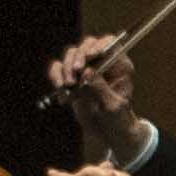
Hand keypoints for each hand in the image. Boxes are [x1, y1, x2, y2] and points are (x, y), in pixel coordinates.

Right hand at [48, 29, 144, 161]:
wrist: (107, 132)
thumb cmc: (118, 119)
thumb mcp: (113, 106)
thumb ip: (101, 88)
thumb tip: (87, 71)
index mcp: (119, 66)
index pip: (110, 43)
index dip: (99, 44)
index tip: (90, 55)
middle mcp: (102, 63)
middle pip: (87, 45)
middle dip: (78, 56)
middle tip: (76, 71)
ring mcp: (85, 69)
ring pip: (71, 55)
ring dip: (66, 68)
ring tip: (69, 86)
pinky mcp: (71, 78)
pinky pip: (58, 68)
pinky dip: (56, 75)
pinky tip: (61, 89)